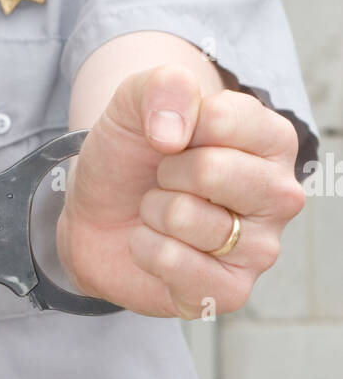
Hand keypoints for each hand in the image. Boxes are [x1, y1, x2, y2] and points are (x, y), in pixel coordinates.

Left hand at [56, 64, 304, 317]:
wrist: (98, 216)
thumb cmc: (133, 158)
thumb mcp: (134, 104)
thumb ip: (161, 86)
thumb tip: (174, 132)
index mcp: (273, 141)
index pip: (224, 118)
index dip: (173, 126)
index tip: (170, 139)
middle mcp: (280, 196)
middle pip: (210, 171)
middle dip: (165, 173)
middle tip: (163, 181)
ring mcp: (261, 248)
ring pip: (185, 217)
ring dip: (153, 212)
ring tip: (160, 213)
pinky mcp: (231, 292)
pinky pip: (175, 264)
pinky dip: (146, 250)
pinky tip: (155, 246)